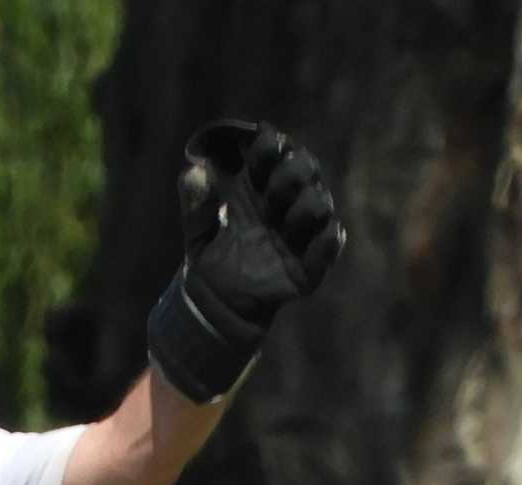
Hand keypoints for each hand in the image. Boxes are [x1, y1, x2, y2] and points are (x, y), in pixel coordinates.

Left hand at [146, 120, 343, 402]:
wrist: (219, 306)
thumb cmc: (211, 261)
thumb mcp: (196, 230)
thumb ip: (194, 202)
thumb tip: (192, 169)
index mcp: (257, 188)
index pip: (273, 152)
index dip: (270, 144)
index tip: (260, 142)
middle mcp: (284, 205)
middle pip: (304, 169)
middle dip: (292, 170)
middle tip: (270, 188)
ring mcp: (299, 234)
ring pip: (319, 204)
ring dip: (306, 203)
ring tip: (284, 217)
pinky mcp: (308, 267)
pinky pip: (327, 250)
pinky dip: (328, 241)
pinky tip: (327, 233)